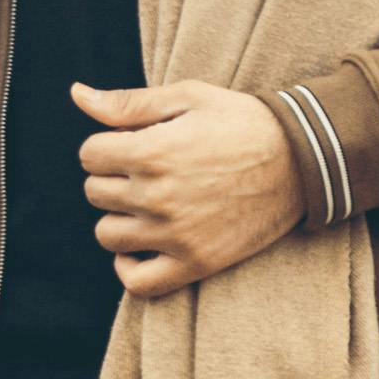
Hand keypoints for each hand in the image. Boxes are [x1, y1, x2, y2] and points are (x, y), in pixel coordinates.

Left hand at [75, 79, 304, 295]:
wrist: (302, 160)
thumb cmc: (243, 122)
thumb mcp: (188, 97)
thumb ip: (128, 103)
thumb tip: (76, 95)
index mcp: (151, 151)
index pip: (89, 155)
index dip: (107, 145)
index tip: (133, 144)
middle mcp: (156, 197)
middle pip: (94, 193)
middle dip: (112, 177)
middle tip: (145, 170)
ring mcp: (175, 235)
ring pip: (108, 235)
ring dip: (118, 218)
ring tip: (146, 204)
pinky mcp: (196, 263)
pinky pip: (138, 283)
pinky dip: (129, 268)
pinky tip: (140, 247)